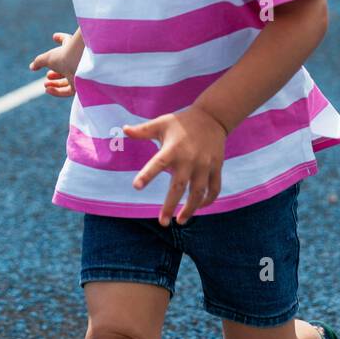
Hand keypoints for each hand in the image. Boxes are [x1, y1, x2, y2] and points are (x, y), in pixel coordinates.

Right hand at [29, 32, 77, 96]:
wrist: (80, 63)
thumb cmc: (65, 56)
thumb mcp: (48, 57)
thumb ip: (39, 61)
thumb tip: (32, 67)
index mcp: (72, 48)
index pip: (66, 41)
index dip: (60, 38)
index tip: (54, 36)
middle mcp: (78, 61)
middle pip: (66, 67)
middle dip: (55, 73)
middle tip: (48, 75)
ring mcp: (79, 73)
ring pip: (68, 80)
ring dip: (55, 83)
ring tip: (46, 84)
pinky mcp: (80, 85)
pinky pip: (68, 90)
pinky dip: (57, 91)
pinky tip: (48, 90)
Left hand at [122, 104, 226, 225]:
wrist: (213, 116)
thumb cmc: (181, 122)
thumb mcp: (161, 123)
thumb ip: (142, 130)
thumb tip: (123, 130)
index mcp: (173, 149)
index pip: (158, 163)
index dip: (147, 175)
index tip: (136, 187)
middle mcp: (189, 159)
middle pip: (179, 186)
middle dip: (170, 206)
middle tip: (162, 222)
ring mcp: (205, 165)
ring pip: (198, 192)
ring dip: (190, 209)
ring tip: (180, 221)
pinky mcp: (216, 167)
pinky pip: (214, 189)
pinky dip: (208, 200)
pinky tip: (199, 207)